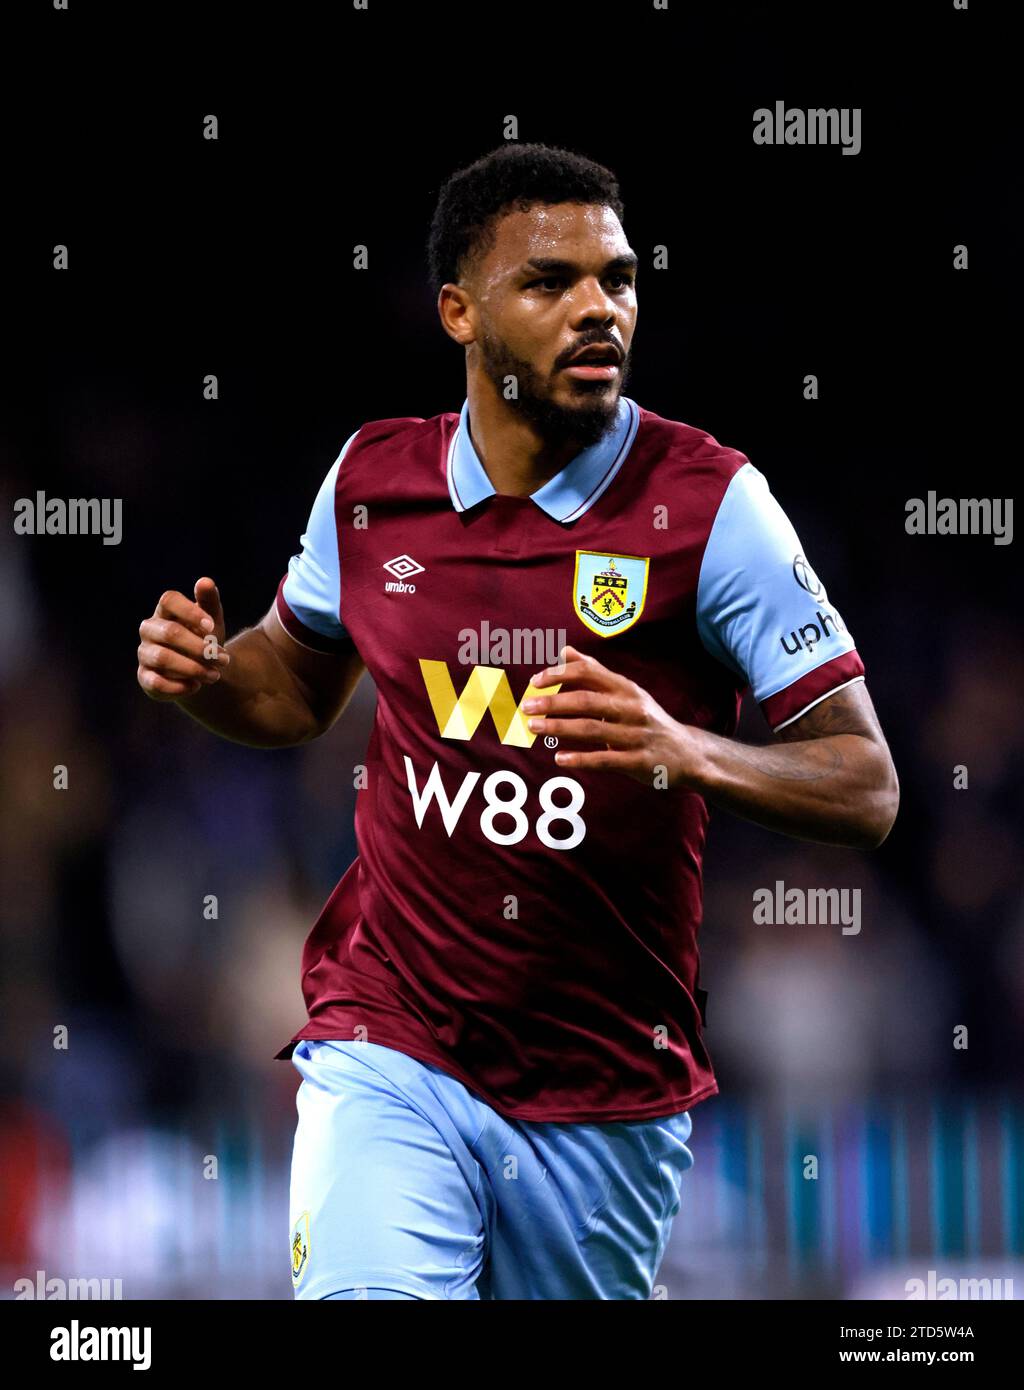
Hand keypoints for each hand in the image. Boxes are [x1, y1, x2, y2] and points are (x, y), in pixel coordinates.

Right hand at [137, 577, 229, 700]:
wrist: (200, 667)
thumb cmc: (205, 637)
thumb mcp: (212, 620)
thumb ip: (209, 601)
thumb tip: (206, 581)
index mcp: (165, 611)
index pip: (169, 600)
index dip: (190, 611)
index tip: (212, 627)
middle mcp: (150, 629)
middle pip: (170, 633)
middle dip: (200, 648)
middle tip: (224, 659)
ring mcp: (145, 653)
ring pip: (162, 658)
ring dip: (193, 668)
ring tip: (216, 675)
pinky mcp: (145, 677)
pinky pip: (156, 683)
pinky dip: (179, 686)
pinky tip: (197, 686)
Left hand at [521, 645, 699, 786]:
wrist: (688, 753)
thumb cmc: (647, 719)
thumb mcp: (626, 692)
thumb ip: (595, 673)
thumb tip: (564, 650)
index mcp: (625, 688)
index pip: (589, 672)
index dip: (560, 674)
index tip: (535, 681)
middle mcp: (631, 708)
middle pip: (586, 701)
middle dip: (553, 702)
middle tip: (526, 707)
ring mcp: (636, 735)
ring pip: (591, 729)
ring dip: (559, 728)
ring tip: (534, 727)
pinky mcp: (638, 761)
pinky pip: (605, 759)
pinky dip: (580, 759)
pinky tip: (559, 758)